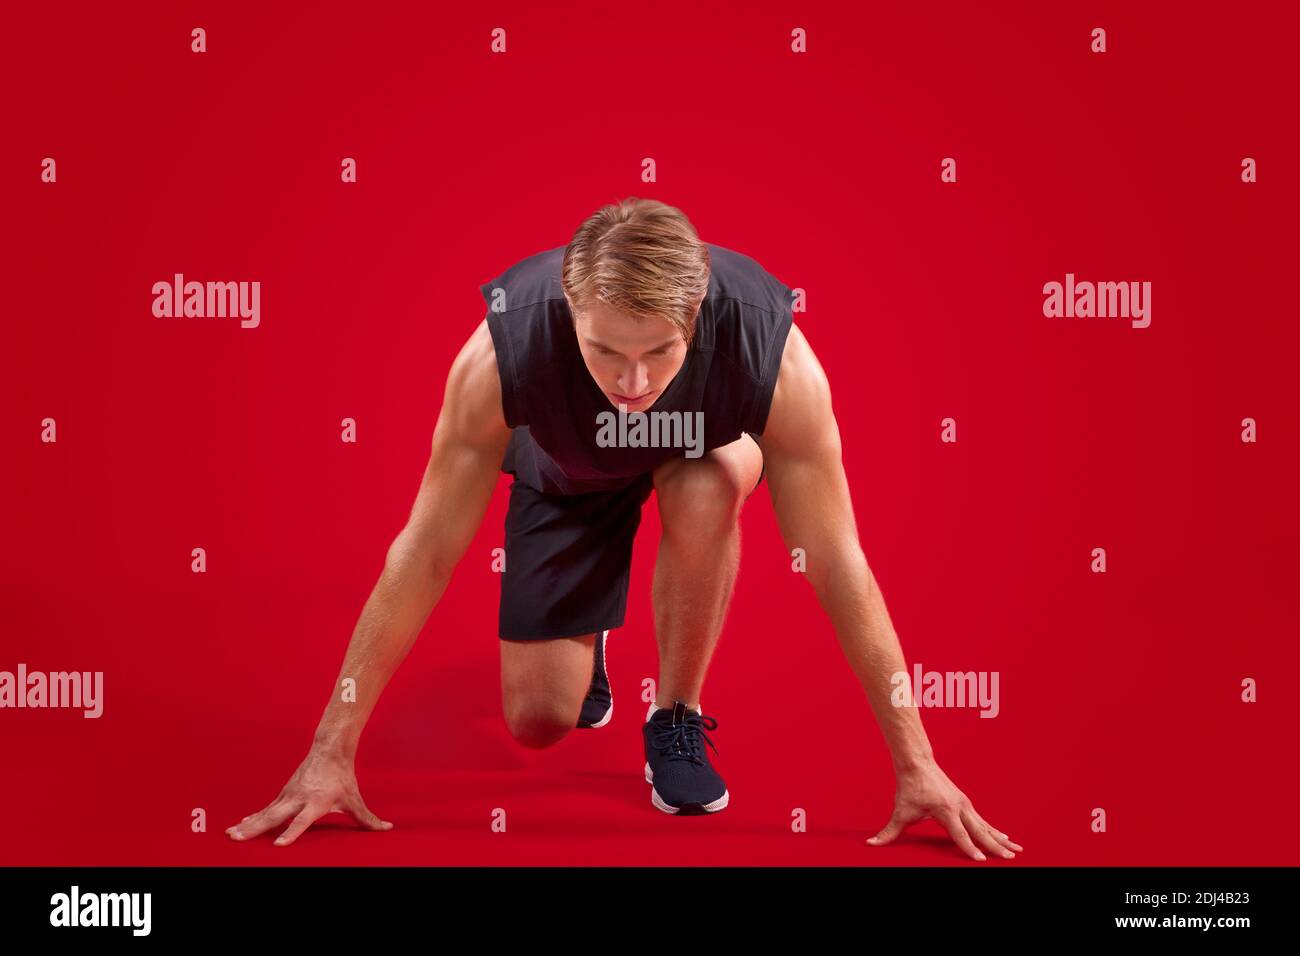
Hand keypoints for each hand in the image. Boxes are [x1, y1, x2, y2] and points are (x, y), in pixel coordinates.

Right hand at [226, 747, 393, 846]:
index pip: (302, 821)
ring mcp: (288, 795)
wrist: (330, 750)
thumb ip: (367, 819)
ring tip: (230, 835)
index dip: (292, 833)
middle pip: (274, 816)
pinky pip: (266, 808)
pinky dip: (252, 817)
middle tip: (237, 838)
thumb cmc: (342, 777)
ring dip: (247, 824)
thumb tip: (387, 829)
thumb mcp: (354, 799)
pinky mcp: (283, 794)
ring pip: (265, 812)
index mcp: (315, 802)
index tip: (279, 845)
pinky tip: (239, 825)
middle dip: (255, 828)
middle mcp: (298, 799)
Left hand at [866, 759, 1021, 860]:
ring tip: (1015, 850)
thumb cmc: (910, 787)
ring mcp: (964, 804)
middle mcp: (959, 807)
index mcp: (945, 810)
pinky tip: (1003, 837)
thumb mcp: (900, 811)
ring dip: (1000, 838)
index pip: (959, 834)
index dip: (969, 848)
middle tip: (1010, 858)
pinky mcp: (964, 803)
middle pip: (980, 831)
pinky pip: (982, 820)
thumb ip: (889, 832)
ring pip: (985, 825)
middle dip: (995, 846)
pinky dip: (993, 829)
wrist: (917, 763)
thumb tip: (871, 843)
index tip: (980, 860)